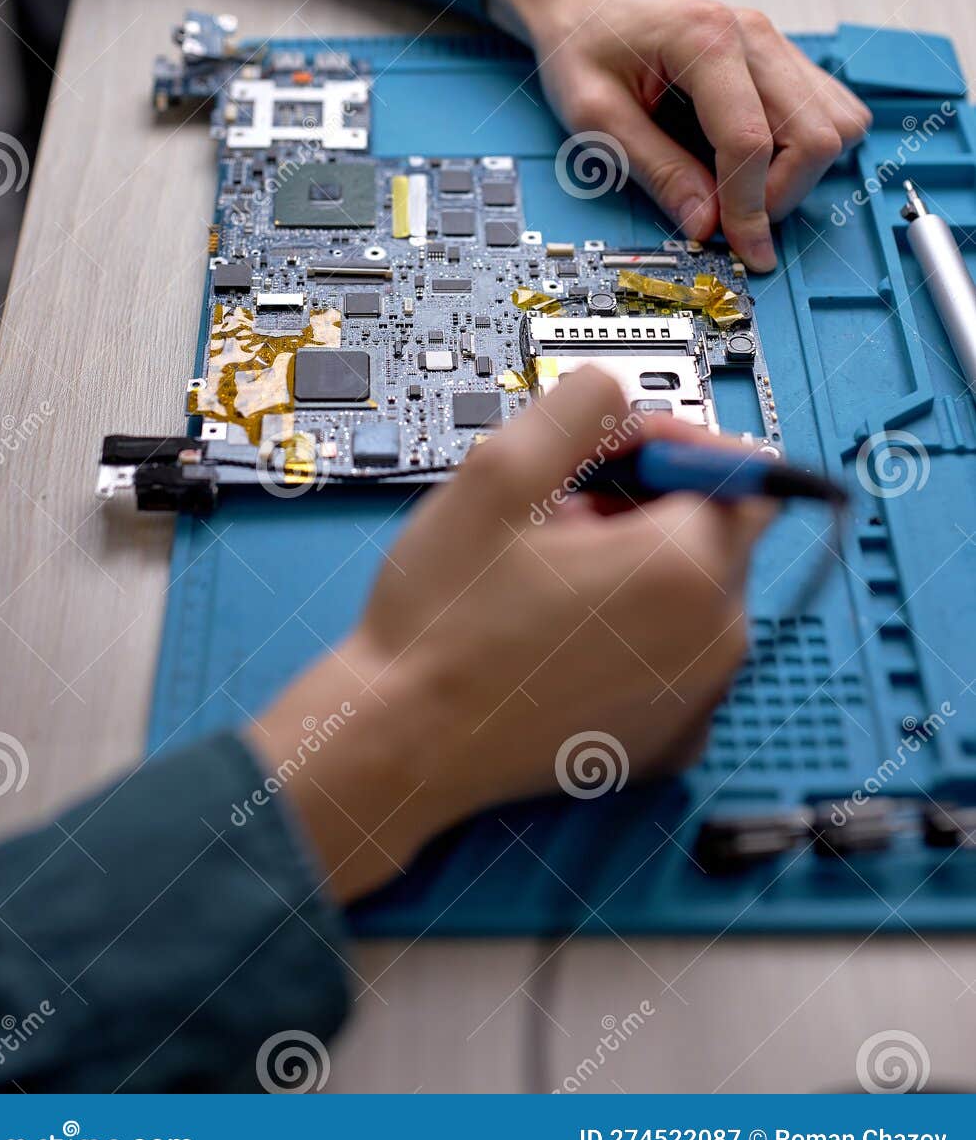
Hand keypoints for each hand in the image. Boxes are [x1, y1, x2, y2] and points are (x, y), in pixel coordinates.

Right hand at [244, 368, 772, 902]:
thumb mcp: (497, 473)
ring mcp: (696, 699)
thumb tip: (625, 394)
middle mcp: (713, 642)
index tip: (612, 453)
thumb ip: (580, 406)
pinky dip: (637, 631)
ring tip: (551, 579)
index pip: (739, 472)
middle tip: (560, 518)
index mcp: (686, 571)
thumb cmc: (443, 625)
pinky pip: (677, 656)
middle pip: (719, 532)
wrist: (399, 744)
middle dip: (651, 506)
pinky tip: (563, 634)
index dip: (672, 445)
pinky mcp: (670, 740)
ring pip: (695, 593)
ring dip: (639, 568)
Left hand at [484, 0, 870, 270]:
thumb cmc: (582, 43)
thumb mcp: (594, 114)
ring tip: (745, 189)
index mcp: (705, 39)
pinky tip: (760, 162)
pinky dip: (807, 149)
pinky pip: (830, 110)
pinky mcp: (780, 58)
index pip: (752, 141)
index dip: (748, 209)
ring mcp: (774, 43)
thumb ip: (655, 170)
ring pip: (838, 123)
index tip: (739, 249)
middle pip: (814, 135)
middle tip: (733, 221)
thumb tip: (707, 226)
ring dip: (802, 173)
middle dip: (781, 196)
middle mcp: (754, 35)